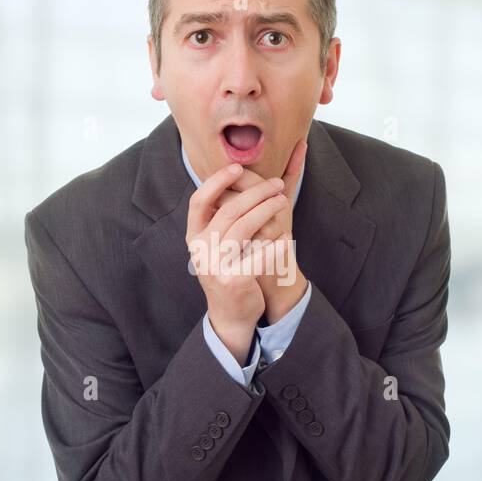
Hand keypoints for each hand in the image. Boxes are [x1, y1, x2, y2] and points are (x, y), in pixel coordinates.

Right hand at [186, 163, 288, 362]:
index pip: (199, 201)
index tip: (236, 167)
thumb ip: (222, 217)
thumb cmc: (228, 270)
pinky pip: (258, 256)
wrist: (230, 314)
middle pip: (228, 211)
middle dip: (255, 193)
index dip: (216, 181)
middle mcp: (200, 250)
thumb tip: (234, 176)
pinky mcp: (234, 281)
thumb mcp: (217, 245)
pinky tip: (287, 236)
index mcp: (193, 236)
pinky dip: (275, 244)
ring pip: (244, 228)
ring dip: (267, 210)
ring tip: (282, 201)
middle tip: (276, 184)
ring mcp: (215, 266)